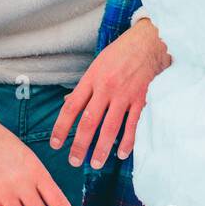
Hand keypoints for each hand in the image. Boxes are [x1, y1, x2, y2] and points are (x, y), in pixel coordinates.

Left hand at [50, 18, 170, 169]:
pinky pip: (132, 124)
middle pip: (89, 122)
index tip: (55, 144)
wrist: (149, 42)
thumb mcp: (97, 64)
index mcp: (92, 79)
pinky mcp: (140, 99)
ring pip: (110, 127)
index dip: (61, 127)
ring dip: (101, 148)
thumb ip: (84, 86)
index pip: (71, 107)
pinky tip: (121, 153)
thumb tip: (69, 102)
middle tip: (74, 161)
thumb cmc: (121, 52)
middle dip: (80, 144)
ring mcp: (124, 95)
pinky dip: (127, 141)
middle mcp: (106, 88)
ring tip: (95, 163)